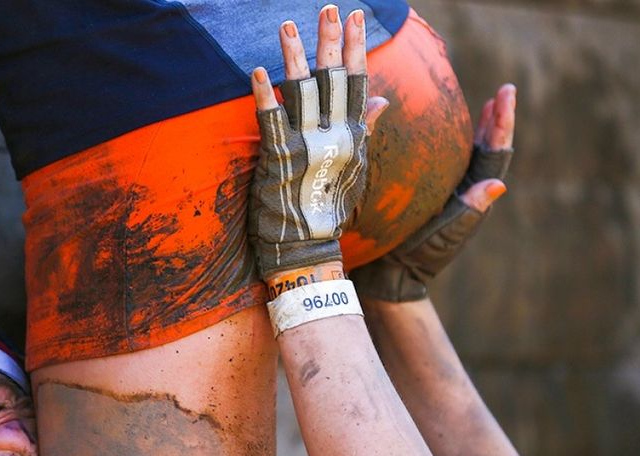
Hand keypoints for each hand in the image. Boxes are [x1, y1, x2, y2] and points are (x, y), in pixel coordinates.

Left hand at [248, 6, 370, 280]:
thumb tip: (382, 99)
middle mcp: (334, 135)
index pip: (357, 82)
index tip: (355, 18)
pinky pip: (271, 119)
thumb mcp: (357, 168)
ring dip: (294, 55)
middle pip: (332, 78)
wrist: (309, 248)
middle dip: (330, 40)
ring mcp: (307, 145)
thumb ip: (366, 129)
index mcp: (353, 136)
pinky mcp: (280, 158)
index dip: (355, 48)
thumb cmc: (330, 209)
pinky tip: (257, 70)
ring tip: (286, 24)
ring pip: (302, 90)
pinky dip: (265, 94)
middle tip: (328, 8)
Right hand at [350, 84, 516, 301]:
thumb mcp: (442, 234)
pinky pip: (449, 164)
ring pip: (472, 155)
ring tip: (487, 107)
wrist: (393, 274)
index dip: (501, 123)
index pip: (494, 154)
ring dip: (481, 130)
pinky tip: (444, 132)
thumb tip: (500, 185)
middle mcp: (466, 193)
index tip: (504, 92)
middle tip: (504, 93)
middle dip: (497, 121)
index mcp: (472, 198)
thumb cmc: (416, 255)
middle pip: (489, 150)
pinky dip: (455, 144)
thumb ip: (468, 211)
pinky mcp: (432, 197)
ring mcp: (450, 195)